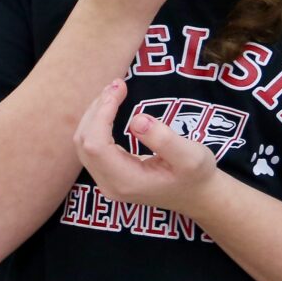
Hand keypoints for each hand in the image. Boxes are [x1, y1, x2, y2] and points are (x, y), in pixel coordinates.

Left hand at [74, 78, 220, 214]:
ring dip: (95, 114)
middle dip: (97, 109)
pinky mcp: (109, 175)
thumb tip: (136, 119)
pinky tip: (110, 106)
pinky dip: (97, 123)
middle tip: (118, 84)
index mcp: (126, 181)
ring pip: (84, 143)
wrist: (197, 196)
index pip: (96, 145)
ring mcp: (106, 182)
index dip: (101, 113)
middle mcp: (109, 185)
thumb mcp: (192, 156)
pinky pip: (92, 146)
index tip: (119, 89)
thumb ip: (164, 139)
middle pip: (84, 142)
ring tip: (114, 91)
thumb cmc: (197, 175)